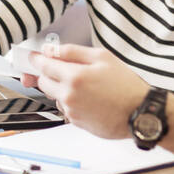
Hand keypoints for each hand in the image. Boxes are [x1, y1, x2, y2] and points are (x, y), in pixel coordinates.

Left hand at [21, 43, 146, 139]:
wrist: (139, 112)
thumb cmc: (125, 84)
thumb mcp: (102, 57)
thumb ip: (73, 52)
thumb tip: (51, 50)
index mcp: (74, 76)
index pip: (43, 66)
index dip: (36, 59)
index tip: (34, 57)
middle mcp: (68, 95)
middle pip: (43, 83)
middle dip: (49, 74)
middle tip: (64, 69)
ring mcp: (71, 111)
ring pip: (54, 96)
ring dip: (61, 89)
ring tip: (85, 86)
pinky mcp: (76, 123)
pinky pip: (66, 108)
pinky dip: (72, 102)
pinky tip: (90, 99)